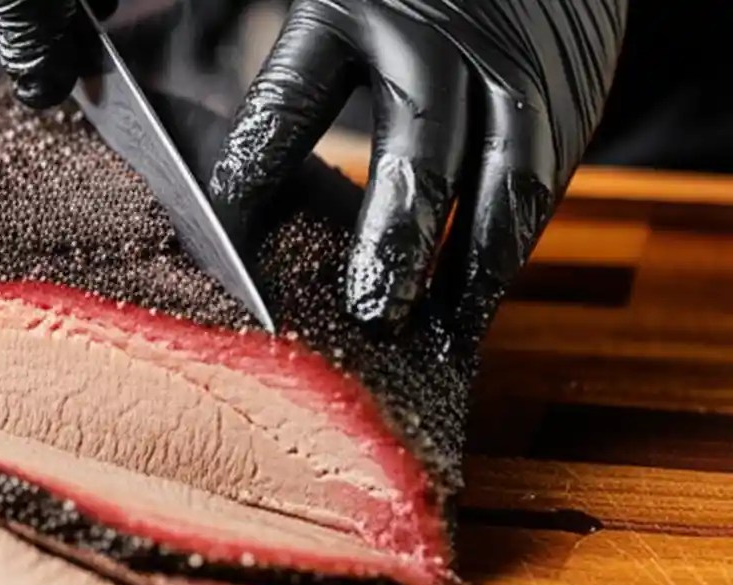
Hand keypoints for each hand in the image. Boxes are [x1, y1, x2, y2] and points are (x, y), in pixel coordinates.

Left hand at [209, 0, 626, 337]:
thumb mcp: (340, 8)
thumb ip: (296, 85)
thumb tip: (235, 197)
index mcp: (353, 6)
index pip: (293, 98)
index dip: (260, 168)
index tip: (230, 232)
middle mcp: (440, 33)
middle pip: (419, 146)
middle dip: (398, 238)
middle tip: (373, 312)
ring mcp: (514, 62)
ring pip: (506, 178)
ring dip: (471, 267)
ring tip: (439, 336)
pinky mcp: (572, 89)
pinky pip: (547, 178)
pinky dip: (516, 245)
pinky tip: (482, 297)